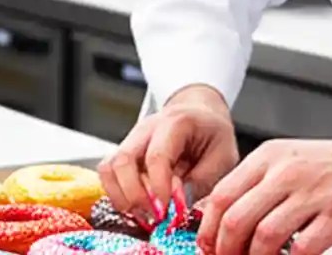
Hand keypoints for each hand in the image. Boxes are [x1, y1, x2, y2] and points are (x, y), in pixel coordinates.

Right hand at [99, 85, 238, 226]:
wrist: (200, 114)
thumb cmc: (213, 135)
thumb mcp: (223, 157)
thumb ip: (202, 181)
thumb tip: (178, 205)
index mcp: (175, 123)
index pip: (156, 156)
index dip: (158, 188)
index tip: (167, 211)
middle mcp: (146, 128)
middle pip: (122, 160)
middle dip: (134, 195)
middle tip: (154, 217)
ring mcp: (131, 139)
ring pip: (108, 168)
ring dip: (121, 196)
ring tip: (144, 214)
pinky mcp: (124, 152)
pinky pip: (108, 174)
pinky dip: (117, 194)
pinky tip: (137, 207)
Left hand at [195, 139, 331, 254]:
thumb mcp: (285, 160)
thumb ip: (253, 183)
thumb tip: (214, 212)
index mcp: (267, 158)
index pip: (221, 195)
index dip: (208, 228)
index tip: (206, 246)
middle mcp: (285, 173)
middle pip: (237, 218)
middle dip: (225, 248)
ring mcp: (312, 195)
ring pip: (265, 235)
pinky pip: (303, 248)